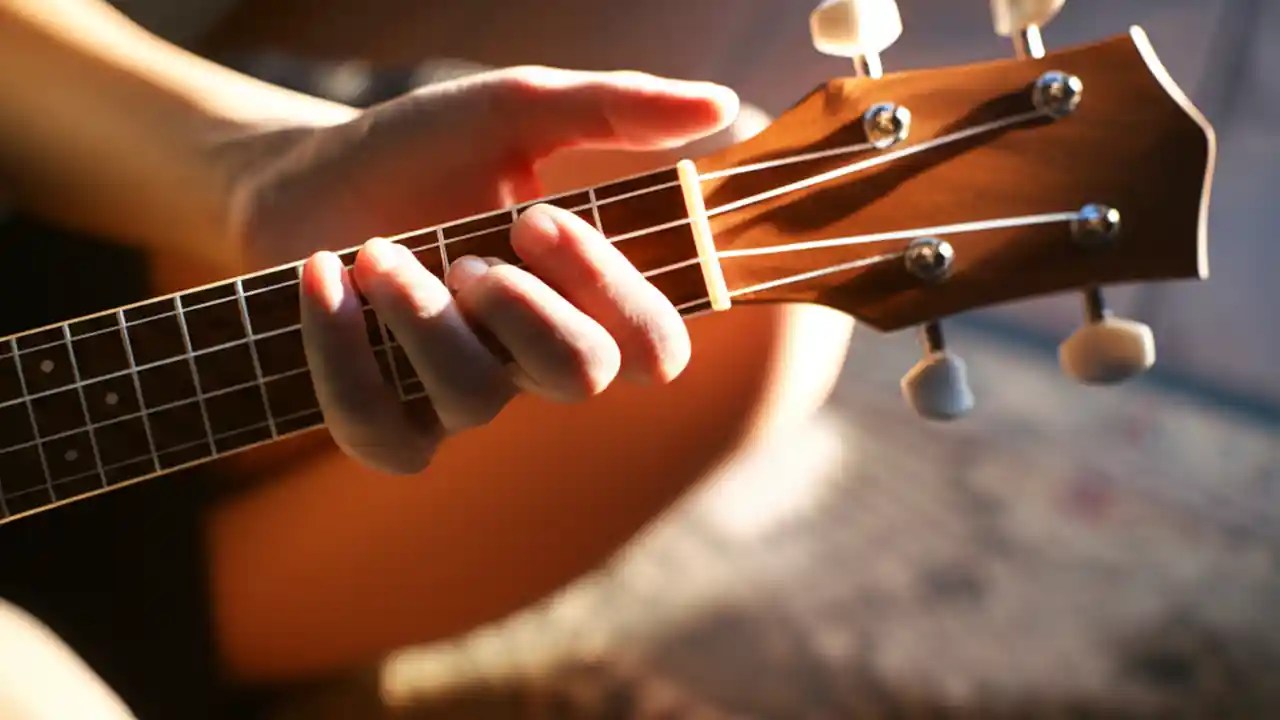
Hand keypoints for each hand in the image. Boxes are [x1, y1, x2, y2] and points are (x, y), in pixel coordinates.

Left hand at [221, 67, 739, 472]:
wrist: (299, 179)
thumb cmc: (419, 151)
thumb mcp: (515, 111)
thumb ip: (615, 108)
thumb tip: (723, 104)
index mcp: (580, 295)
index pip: (654, 345)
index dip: (618, 299)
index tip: (542, 221)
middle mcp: (531, 356)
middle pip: (581, 376)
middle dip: (523, 309)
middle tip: (467, 252)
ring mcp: (458, 397)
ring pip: (476, 400)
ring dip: (419, 317)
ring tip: (376, 252)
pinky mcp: (383, 420)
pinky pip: (382, 435)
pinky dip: (345, 357)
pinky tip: (324, 282)